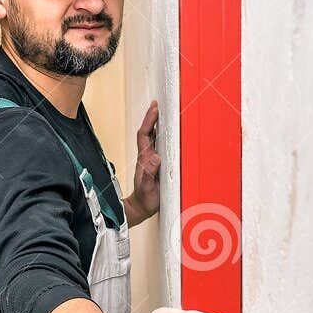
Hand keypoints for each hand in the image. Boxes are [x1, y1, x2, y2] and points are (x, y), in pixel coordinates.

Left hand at [123, 100, 160, 225]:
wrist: (142, 208)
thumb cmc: (145, 200)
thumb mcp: (148, 188)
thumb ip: (150, 174)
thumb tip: (155, 158)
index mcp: (145, 158)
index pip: (144, 134)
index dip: (149, 120)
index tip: (154, 108)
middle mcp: (148, 156)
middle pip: (149, 132)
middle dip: (153, 117)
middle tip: (159, 104)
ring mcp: (152, 160)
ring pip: (154, 138)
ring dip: (158, 125)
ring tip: (165, 113)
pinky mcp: (157, 165)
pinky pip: (160, 147)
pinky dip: (164, 137)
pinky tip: (170, 134)